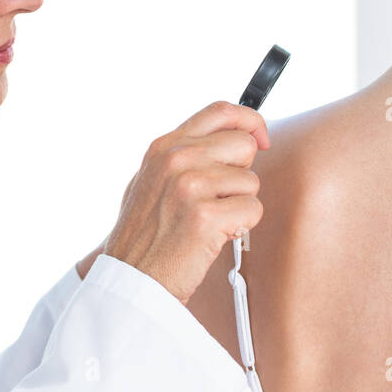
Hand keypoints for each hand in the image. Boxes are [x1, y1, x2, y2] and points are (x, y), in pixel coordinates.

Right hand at [103, 101, 268, 303]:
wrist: (130, 279)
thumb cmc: (143, 235)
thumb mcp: (150, 178)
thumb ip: (183, 154)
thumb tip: (229, 137)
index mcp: (164, 146)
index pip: (221, 112)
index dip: (250, 121)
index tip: (261, 137)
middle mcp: (177, 159)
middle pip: (244, 145)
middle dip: (241, 174)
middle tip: (219, 198)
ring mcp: (191, 186)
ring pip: (250, 181)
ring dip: (237, 205)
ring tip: (207, 222)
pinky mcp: (206, 217)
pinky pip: (252, 210)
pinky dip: (240, 227)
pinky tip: (213, 237)